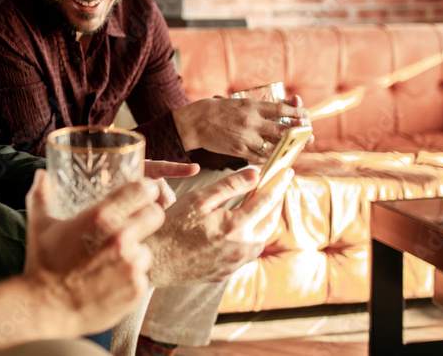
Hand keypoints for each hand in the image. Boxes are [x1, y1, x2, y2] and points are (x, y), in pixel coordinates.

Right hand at [22, 170, 164, 334]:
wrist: (43, 307)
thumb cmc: (42, 264)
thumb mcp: (39, 225)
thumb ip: (42, 195)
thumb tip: (41, 174)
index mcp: (100, 217)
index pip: (142, 190)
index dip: (146, 190)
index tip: (144, 193)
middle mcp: (120, 238)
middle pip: (155, 215)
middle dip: (146, 218)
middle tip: (134, 225)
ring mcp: (130, 265)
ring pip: (147, 249)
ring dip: (135, 253)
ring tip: (113, 261)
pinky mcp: (135, 289)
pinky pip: (142, 277)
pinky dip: (130, 278)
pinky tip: (111, 281)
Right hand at [145, 166, 291, 286]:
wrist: (155, 260)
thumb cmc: (172, 226)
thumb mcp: (199, 199)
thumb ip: (230, 186)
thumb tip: (255, 174)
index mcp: (235, 227)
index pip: (266, 200)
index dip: (278, 184)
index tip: (286, 172)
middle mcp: (241, 248)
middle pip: (270, 222)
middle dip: (275, 203)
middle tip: (277, 187)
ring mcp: (235, 262)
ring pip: (261, 239)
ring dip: (265, 221)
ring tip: (262, 206)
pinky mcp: (227, 271)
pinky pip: (248, 252)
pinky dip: (252, 236)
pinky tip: (243, 229)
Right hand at [173, 95, 310, 160]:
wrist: (193, 123)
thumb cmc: (213, 110)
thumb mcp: (235, 101)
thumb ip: (254, 108)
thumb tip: (275, 110)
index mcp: (251, 106)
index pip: (281, 109)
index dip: (297, 112)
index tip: (305, 115)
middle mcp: (251, 122)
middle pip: (284, 129)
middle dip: (300, 133)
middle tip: (309, 134)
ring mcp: (246, 138)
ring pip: (275, 146)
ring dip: (288, 148)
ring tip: (296, 148)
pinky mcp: (239, 151)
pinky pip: (261, 157)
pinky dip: (271, 157)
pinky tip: (277, 157)